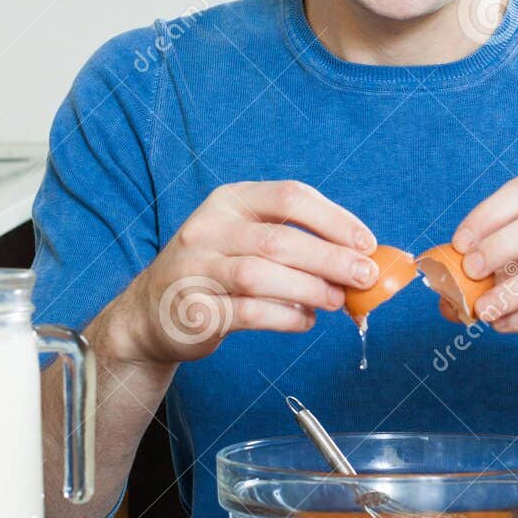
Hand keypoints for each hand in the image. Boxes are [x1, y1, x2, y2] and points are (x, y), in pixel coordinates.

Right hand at [97, 181, 377, 365]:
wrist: (152, 312)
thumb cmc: (216, 270)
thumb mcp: (245, 238)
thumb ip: (295, 241)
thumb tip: (360, 257)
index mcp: (229, 201)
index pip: (289, 196)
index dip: (334, 218)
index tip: (366, 242)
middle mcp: (208, 229)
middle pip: (280, 239)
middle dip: (331, 257)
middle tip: (364, 276)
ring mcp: (196, 270)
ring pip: (261, 275)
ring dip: (309, 288)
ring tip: (337, 300)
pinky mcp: (194, 310)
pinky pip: (248, 312)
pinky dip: (285, 318)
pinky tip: (305, 321)